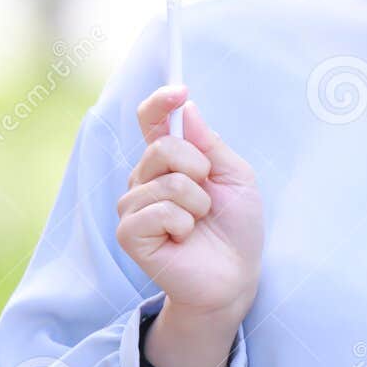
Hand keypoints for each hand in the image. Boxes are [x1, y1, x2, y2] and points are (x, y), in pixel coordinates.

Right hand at [117, 86, 263, 330]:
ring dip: (196, 201)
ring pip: (165, 181)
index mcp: (169, 161)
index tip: (180, 91)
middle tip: (209, 194)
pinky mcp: (129, 234)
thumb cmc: (236, 226)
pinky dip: (182, 223)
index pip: (151, 120)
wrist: (236, 275)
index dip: (159, 102)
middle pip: (162, 146)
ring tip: (198, 222)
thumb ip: (210, 143)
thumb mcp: (236, 176)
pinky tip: (183, 238)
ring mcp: (133, 206)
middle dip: (198, 167)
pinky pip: (157, 210)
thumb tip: (186, 108)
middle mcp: (145, 179)